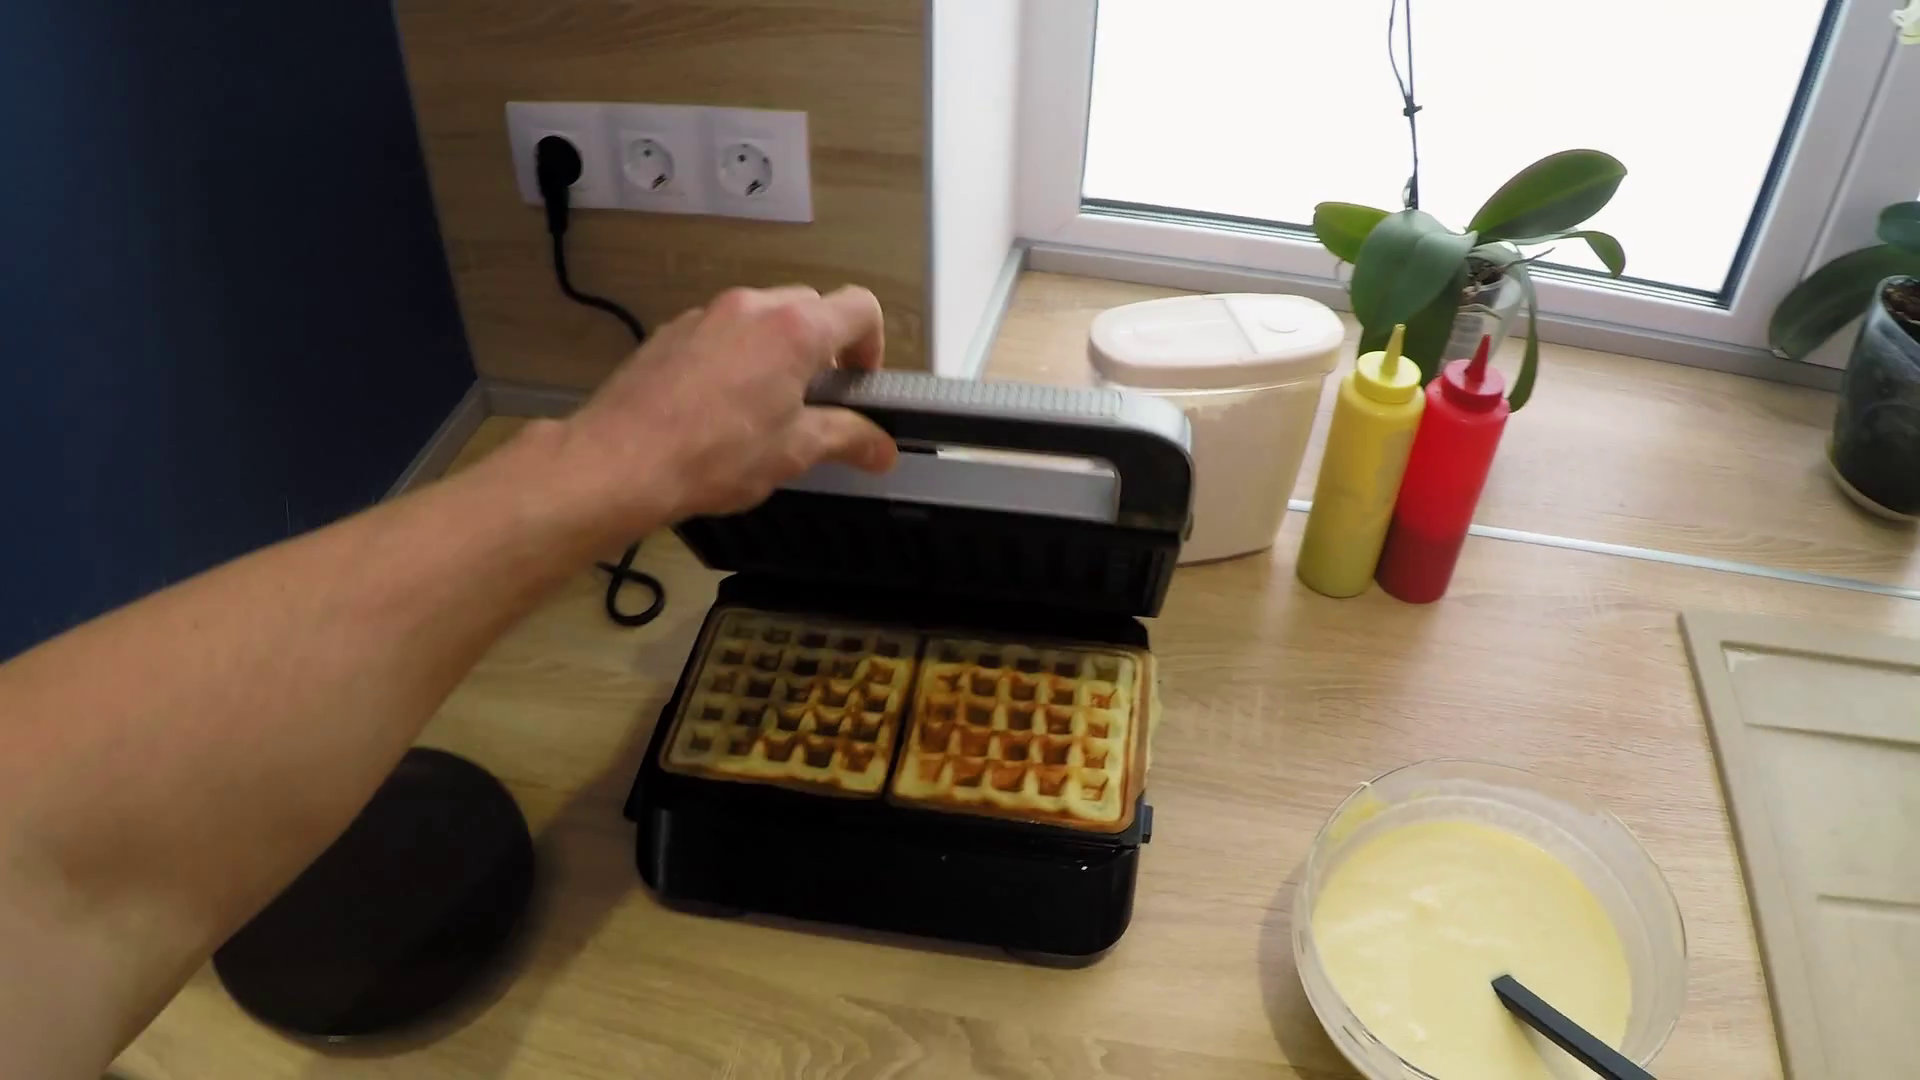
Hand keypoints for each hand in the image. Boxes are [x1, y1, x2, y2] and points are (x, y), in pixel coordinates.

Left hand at [565, 285, 898, 530]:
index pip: (860, 307)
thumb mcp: (794, 452)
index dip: (873, 345)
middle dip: (825, 348)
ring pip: (762, 318)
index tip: (858, 385)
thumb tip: (883, 449)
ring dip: (778, 351)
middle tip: (815, 400)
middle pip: (811, 307)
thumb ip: (846, 438)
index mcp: (795, 328)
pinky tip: (717, 407)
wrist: (620, 461)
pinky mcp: (670, 331)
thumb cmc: (717, 455)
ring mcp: (706, 314)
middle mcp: (752, 306)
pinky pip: (721, 332)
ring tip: (763, 407)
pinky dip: (735, 356)